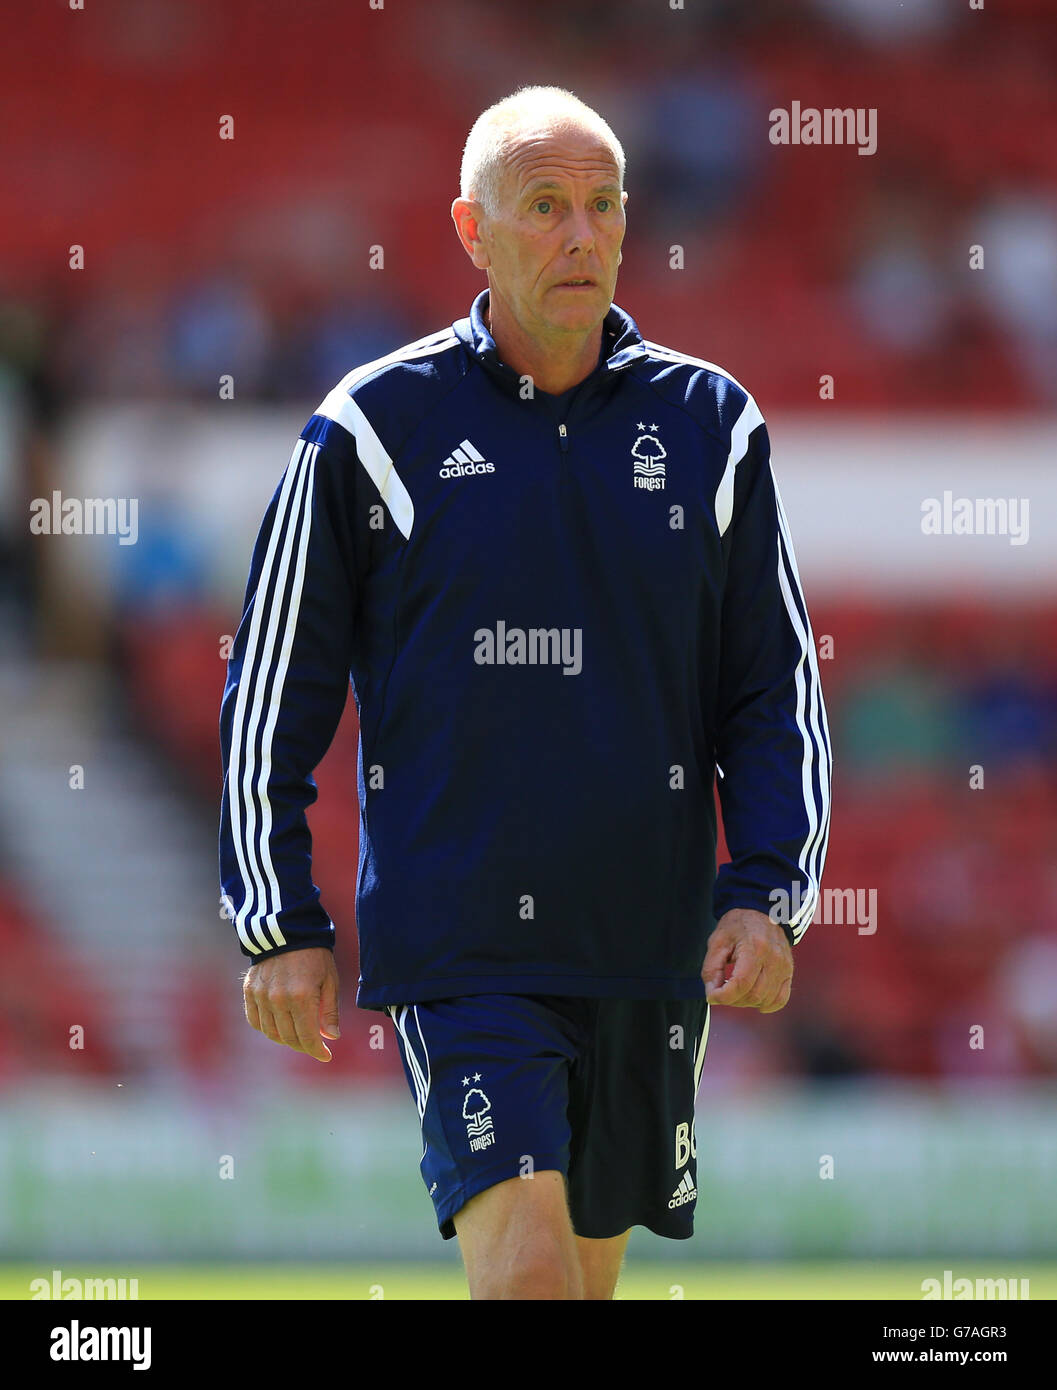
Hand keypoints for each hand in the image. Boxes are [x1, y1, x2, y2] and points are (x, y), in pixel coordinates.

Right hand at [242, 947, 340, 1061]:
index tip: (326, 1055)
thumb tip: (332, 1037)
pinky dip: (267, 1028)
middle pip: (289, 1038)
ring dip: (286, 1039)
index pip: (308, 1037)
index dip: (317, 1051)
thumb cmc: (314, 955)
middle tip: (314, 1045)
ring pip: (271, 1032)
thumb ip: (330, 1011)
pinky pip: (255, 1020)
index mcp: (301, 997)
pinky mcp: (250, 991)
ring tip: (298, 1035)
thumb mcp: (330, 980)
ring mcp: (261, 996)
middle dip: (304, 1046)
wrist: (287, 931)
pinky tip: (279, 1025)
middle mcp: (278, 1000)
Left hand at [701, 908, 792, 1012]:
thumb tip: (712, 995)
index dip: (724, 996)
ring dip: (746, 1003)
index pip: (741, 983)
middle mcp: (774, 958)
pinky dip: (767, 1005)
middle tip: (721, 991)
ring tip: (735, 991)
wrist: (762, 911)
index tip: (712, 996)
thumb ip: (712, 969)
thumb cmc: (737, 925)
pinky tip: (754, 1001)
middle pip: (754, 994)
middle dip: (733, 1000)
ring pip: (766, 999)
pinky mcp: (789, 971)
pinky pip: (781, 999)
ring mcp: (784, 966)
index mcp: (755, 947)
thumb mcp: (718, 941)